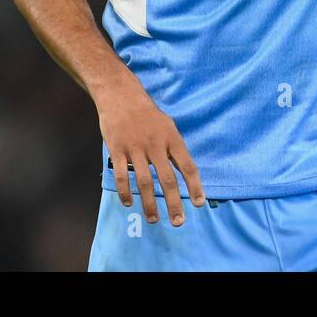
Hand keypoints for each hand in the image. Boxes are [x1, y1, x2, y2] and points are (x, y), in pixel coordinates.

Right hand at [97, 76, 204, 225]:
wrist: (120, 95)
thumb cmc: (147, 113)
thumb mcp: (167, 125)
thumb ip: (174, 147)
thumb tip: (185, 171)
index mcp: (171, 138)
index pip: (187, 165)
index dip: (195, 185)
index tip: (199, 203)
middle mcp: (155, 145)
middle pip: (166, 178)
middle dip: (174, 202)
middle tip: (178, 221)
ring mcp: (135, 148)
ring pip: (143, 181)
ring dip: (149, 203)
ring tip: (153, 219)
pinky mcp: (117, 150)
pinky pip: (121, 175)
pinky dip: (125, 192)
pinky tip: (129, 203)